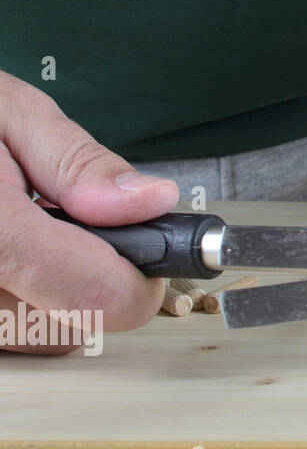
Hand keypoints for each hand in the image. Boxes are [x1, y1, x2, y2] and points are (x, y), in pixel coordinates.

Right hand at [0, 71, 175, 353]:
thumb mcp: (7, 111)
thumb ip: (79, 165)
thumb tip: (151, 204)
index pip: (100, 296)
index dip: (141, 273)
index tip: (150, 240)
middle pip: (71, 325)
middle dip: (91, 276)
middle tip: (71, 221)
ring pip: (33, 337)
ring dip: (50, 291)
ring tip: (21, 225)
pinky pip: (2, 331)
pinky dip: (16, 296)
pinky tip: (4, 249)